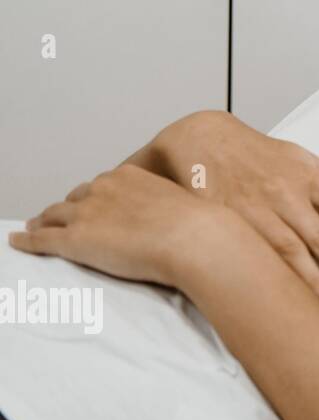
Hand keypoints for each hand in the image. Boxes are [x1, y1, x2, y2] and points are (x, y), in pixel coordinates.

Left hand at [9, 166, 244, 288]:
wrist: (195, 239)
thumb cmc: (199, 224)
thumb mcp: (184, 202)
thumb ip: (170, 205)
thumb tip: (181, 217)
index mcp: (128, 176)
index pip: (102, 185)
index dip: (94, 198)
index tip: (93, 205)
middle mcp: (103, 189)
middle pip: (75, 198)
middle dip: (68, 207)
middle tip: (61, 217)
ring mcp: (86, 214)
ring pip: (53, 216)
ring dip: (42, 221)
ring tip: (35, 227)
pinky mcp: (74, 240)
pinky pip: (41, 239)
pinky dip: (26, 241)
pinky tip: (17, 242)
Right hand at [141, 111, 318, 313]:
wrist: (200, 140)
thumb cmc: (259, 155)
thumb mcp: (305, 160)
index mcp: (309, 180)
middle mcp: (286, 197)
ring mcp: (257, 215)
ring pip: (290, 253)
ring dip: (314, 283)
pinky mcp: (228, 227)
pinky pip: (255, 258)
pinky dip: (273, 279)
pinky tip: (285, 300)